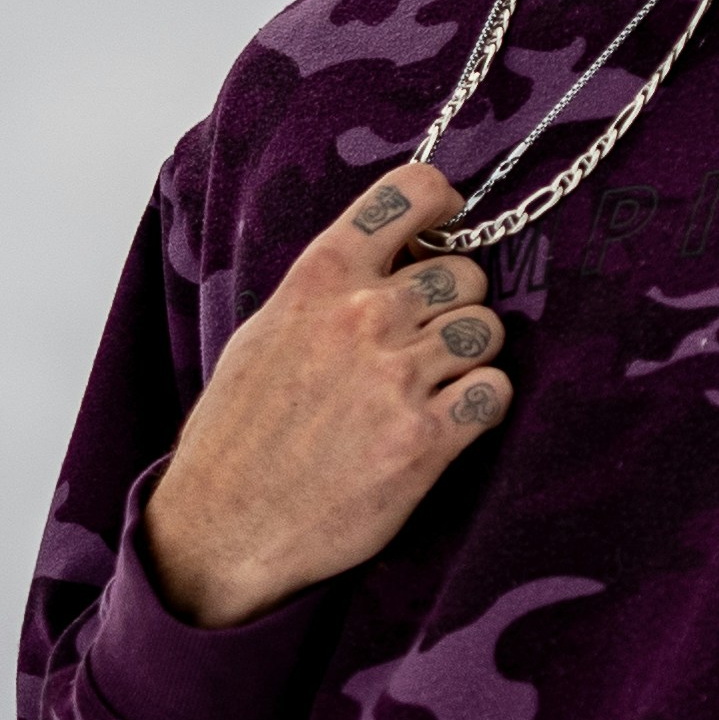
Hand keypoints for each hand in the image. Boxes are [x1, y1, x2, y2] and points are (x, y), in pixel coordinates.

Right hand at [145, 162, 506, 625]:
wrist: (224, 526)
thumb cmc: (238, 434)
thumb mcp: (265, 333)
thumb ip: (328, 292)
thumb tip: (388, 263)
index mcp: (321, 278)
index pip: (410, 193)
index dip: (444, 205)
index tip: (446, 225)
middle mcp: (364, 316)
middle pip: (466, 275)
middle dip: (457, 307)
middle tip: (427, 344)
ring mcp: (397, 377)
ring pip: (486, 332)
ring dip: (471, 359)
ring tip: (433, 389)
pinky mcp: (425, 439)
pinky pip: (494, 392)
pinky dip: (482, 406)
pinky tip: (450, 423)